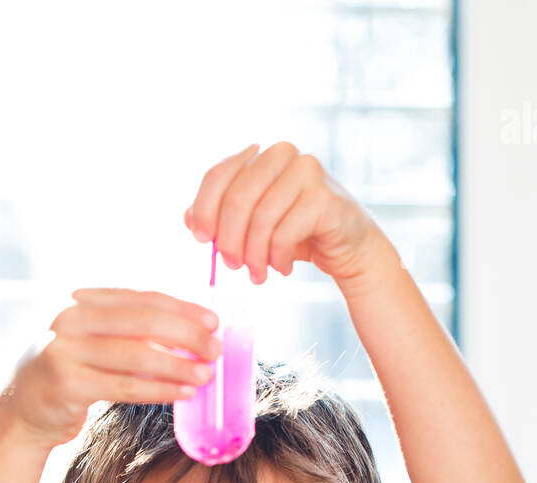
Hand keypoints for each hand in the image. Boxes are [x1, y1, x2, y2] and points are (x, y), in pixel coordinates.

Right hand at [0, 289, 222, 448]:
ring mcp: (65, 350)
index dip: (181, 308)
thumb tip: (189, 335)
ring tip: (205, 375)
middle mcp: (69, 318)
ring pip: (135, 355)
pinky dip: (158, 390)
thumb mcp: (92, 342)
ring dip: (177, 365)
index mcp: (80, 301)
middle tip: (215, 350)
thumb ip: (129, 333)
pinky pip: (124, 386)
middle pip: (142, 321)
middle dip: (186, 334)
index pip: (141, 298)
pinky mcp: (66, 384)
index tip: (214, 321)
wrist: (21, 409)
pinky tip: (182, 392)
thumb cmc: (69, 374)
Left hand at [183, 141, 383, 285]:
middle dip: (229, 239)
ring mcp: (308, 171)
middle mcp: (283, 154)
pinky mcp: (325, 198)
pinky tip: (282, 268)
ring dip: (254, 255)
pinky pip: (285, 232)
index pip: (219, 174)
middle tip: (231, 267)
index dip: (204, 208)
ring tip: (258, 275)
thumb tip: (188, 219)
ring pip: (261, 217)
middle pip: (237, 197)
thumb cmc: (298, 234)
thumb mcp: (254, 226)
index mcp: (261, 155)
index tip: (200, 239)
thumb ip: (222, 218)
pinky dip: (278, 258)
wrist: (348, 248)